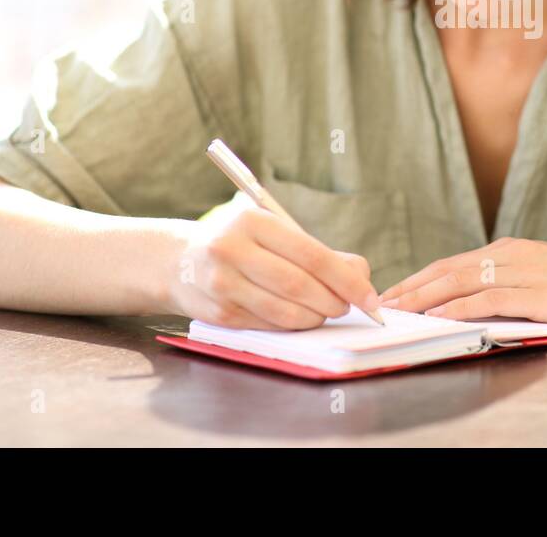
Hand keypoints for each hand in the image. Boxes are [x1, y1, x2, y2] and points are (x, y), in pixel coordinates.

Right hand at [165, 191, 380, 329]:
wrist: (177, 261)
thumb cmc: (240, 242)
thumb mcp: (272, 231)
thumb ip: (317, 250)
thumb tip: (361, 274)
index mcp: (252, 221)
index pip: (312, 254)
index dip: (347, 279)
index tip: (369, 295)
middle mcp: (232, 250)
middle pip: (300, 285)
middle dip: (334, 301)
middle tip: (349, 306)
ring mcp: (222, 284)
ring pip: (285, 311)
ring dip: (316, 316)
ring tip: (326, 311)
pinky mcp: (219, 314)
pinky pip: (269, 325)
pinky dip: (293, 325)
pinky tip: (301, 317)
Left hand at [377, 237, 546, 327]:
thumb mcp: (541, 275)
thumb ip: (510, 281)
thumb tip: (475, 298)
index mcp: (510, 250)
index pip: (454, 262)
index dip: (421, 277)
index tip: (396, 290)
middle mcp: (510, 256)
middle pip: (449, 269)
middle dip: (413, 286)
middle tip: (384, 300)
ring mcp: (522, 274)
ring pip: (461, 282)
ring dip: (425, 297)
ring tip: (400, 310)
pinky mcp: (534, 295)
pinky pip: (488, 299)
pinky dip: (459, 306)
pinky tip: (439, 315)